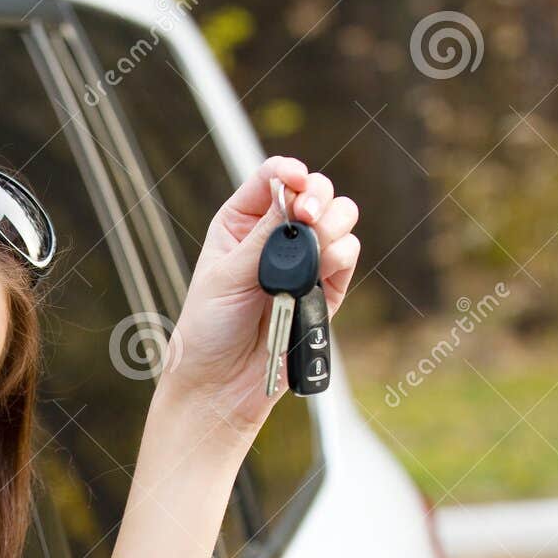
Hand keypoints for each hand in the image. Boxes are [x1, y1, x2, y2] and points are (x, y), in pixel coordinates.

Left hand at [162, 156, 359, 432]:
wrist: (222, 384)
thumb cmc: (209, 329)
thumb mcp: (226, 275)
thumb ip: (264, 237)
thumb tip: (296, 200)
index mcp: (241, 223)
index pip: (273, 179)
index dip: (290, 173)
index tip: (297, 180)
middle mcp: (276, 235)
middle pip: (315, 192)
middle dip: (318, 198)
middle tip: (308, 217)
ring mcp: (304, 261)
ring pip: (340, 219)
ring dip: (333, 226)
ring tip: (314, 249)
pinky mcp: (327, 289)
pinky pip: (348, 256)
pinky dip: (341, 256)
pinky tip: (321, 270)